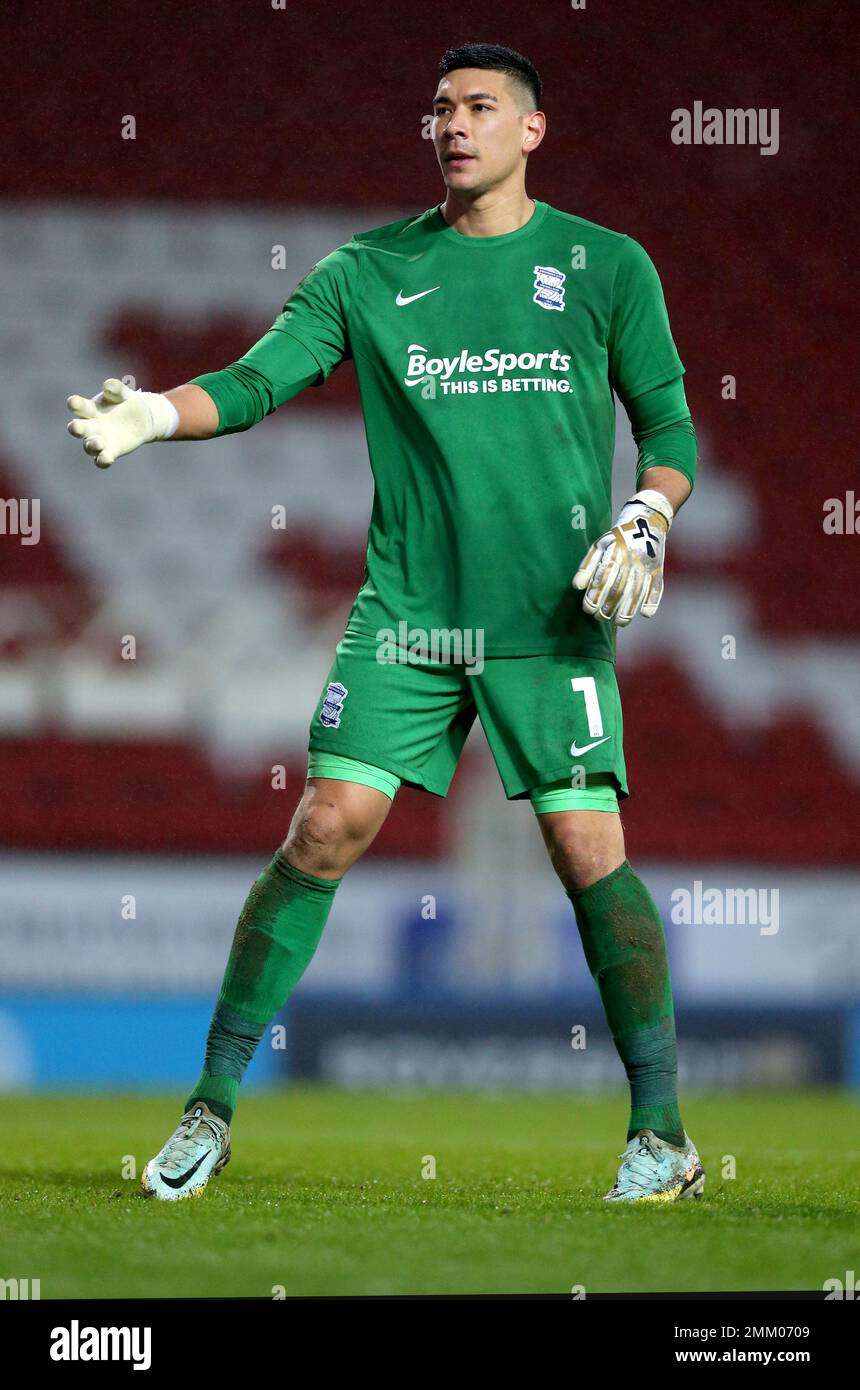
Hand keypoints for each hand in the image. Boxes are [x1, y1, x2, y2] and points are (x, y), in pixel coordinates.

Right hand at [67, 378, 176, 468]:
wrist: (143, 419)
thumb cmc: (126, 403)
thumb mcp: (123, 394)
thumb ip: (116, 389)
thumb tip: (108, 385)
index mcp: (90, 409)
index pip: (79, 406)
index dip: (74, 404)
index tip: (73, 401)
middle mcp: (91, 426)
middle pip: (79, 428)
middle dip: (76, 428)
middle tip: (76, 427)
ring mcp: (99, 440)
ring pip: (89, 446)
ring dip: (91, 445)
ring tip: (98, 442)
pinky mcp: (110, 451)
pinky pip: (101, 460)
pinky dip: (102, 460)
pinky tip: (107, 459)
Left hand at [573, 489, 672, 625]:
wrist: (646, 522)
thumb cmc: (616, 539)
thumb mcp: (599, 546)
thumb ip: (587, 566)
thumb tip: (577, 586)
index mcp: (614, 553)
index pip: (602, 579)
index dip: (594, 597)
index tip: (588, 610)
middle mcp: (630, 560)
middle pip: (619, 589)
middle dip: (608, 607)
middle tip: (600, 618)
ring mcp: (646, 565)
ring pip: (637, 592)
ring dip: (629, 610)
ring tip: (620, 623)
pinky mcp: (658, 569)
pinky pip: (657, 587)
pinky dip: (653, 601)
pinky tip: (645, 614)